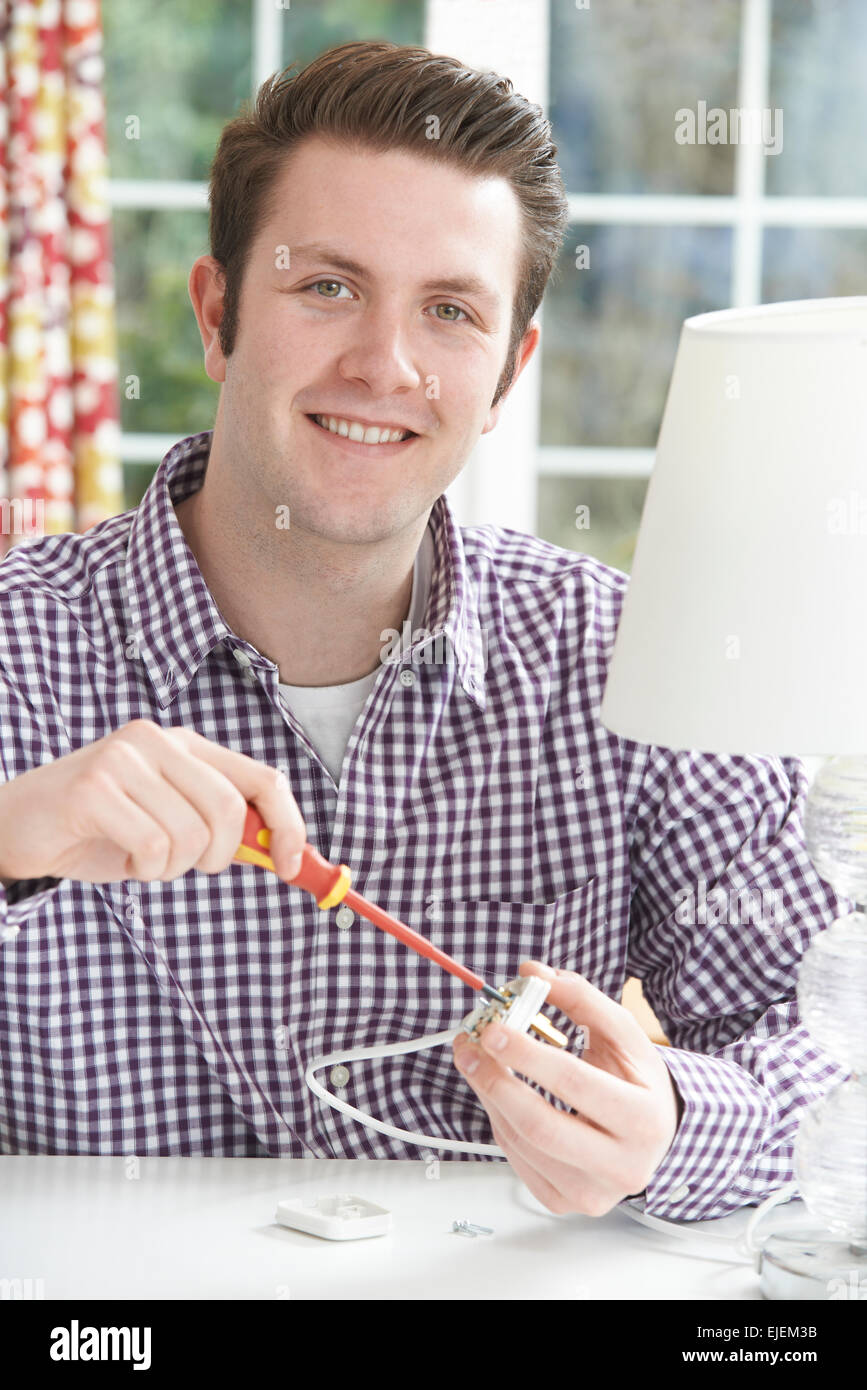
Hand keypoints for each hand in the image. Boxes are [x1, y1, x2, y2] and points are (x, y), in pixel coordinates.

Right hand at [0, 719, 305, 884]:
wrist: (15, 829)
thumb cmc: (97, 831)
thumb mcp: (169, 824)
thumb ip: (221, 828)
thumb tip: (283, 851)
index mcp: (185, 744)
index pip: (263, 778)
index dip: (289, 824)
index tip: (296, 867)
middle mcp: (158, 740)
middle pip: (230, 809)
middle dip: (218, 856)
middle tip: (185, 867)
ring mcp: (123, 759)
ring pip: (190, 834)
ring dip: (170, 868)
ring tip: (140, 860)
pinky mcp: (94, 787)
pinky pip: (151, 847)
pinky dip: (143, 870)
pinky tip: (120, 860)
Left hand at [452, 960, 682, 1215]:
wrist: (654, 1135)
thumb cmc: (636, 1082)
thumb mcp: (622, 1034)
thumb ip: (580, 997)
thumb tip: (532, 972)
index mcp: (644, 1119)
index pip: (575, 1083)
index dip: (528, 1054)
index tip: (493, 1029)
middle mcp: (623, 1166)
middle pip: (540, 1125)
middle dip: (495, 1080)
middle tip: (470, 1047)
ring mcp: (591, 1193)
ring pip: (522, 1143)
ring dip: (489, 1096)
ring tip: (477, 1061)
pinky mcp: (563, 1202)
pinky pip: (517, 1160)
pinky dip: (499, 1121)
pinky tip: (500, 1094)